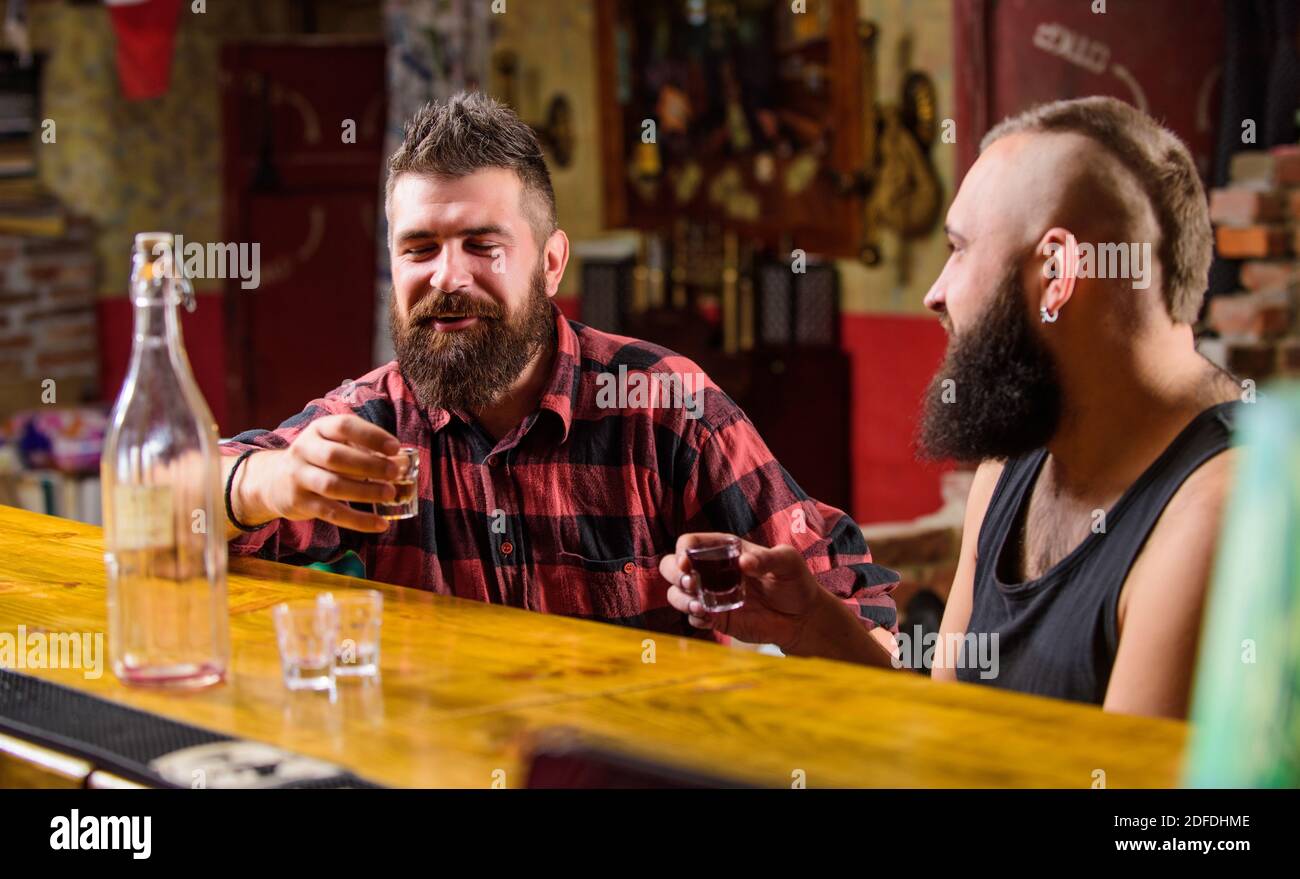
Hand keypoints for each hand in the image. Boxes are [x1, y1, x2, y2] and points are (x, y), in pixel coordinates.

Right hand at [236, 414, 402, 533]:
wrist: (274, 480)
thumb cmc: (319, 459)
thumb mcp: (336, 445)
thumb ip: (365, 451)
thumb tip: (404, 462)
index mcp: (319, 429)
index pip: (344, 426)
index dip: (370, 436)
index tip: (395, 448)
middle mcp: (304, 449)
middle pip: (336, 456)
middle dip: (369, 465)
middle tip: (395, 473)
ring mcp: (299, 477)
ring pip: (332, 485)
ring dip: (364, 491)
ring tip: (390, 494)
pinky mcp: (300, 503)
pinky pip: (331, 513)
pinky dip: (358, 520)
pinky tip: (380, 524)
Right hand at [659, 532, 829, 650]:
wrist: (802, 616)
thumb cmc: (795, 581)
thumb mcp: (787, 562)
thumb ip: (767, 559)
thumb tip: (744, 562)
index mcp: (725, 549)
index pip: (691, 543)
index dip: (683, 550)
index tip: (687, 563)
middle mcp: (712, 570)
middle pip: (672, 566)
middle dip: (674, 574)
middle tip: (691, 583)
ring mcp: (711, 595)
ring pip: (675, 594)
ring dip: (680, 598)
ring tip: (698, 605)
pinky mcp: (716, 618)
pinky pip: (693, 618)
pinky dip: (694, 618)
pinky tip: (707, 617)